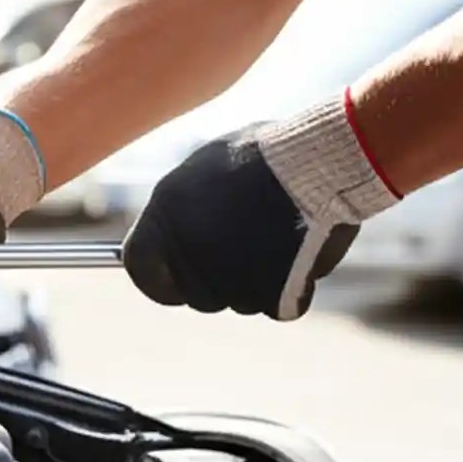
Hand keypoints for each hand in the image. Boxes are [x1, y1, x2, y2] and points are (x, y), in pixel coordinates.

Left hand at [122, 97, 398, 319]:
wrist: (322, 161)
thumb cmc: (266, 154)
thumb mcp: (206, 166)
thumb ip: (181, 205)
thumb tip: (171, 228)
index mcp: (165, 217)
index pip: (140, 268)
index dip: (157, 277)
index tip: (173, 277)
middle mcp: (191, 255)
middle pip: (195, 294)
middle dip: (218, 280)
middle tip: (247, 249)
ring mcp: (230, 281)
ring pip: (238, 301)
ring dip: (255, 281)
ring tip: (280, 237)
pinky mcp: (272, 297)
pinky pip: (277, 307)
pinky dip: (291, 290)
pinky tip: (302, 253)